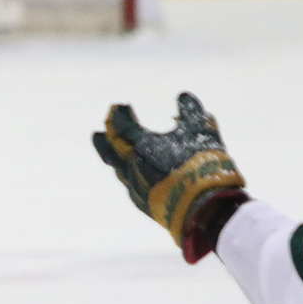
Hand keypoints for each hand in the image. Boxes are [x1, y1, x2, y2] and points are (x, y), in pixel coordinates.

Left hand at [92, 91, 248, 263]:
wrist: (205, 208)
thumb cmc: (203, 164)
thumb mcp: (202, 131)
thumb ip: (191, 111)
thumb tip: (183, 95)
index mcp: (142, 146)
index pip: (122, 126)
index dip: (119, 115)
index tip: (118, 107)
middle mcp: (133, 167)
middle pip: (112, 149)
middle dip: (106, 138)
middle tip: (98, 132)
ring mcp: (136, 188)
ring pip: (118, 170)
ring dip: (114, 157)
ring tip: (112, 152)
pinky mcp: (144, 204)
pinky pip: (130, 186)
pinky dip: (128, 176)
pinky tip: (132, 177)